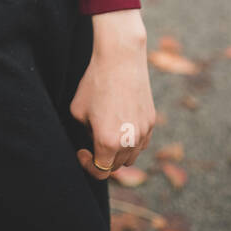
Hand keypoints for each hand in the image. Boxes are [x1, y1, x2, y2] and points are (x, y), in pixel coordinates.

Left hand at [70, 9, 155, 179]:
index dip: (88, 165)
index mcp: (107, 142)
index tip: (82, 151)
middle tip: (92, 138)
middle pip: (117, 165)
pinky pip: (141, 142)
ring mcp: (143, 132)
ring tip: (108, 130)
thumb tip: (95, 140)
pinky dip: (131, 140)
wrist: (120, 60)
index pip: (100, 171)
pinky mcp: (151, 122)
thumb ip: (86, 132)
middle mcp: (129, 142)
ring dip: (119, 152)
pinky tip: (121, 122)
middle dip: (103, 157)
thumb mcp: (78, 110)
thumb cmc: (95, 82)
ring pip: (131, 156)